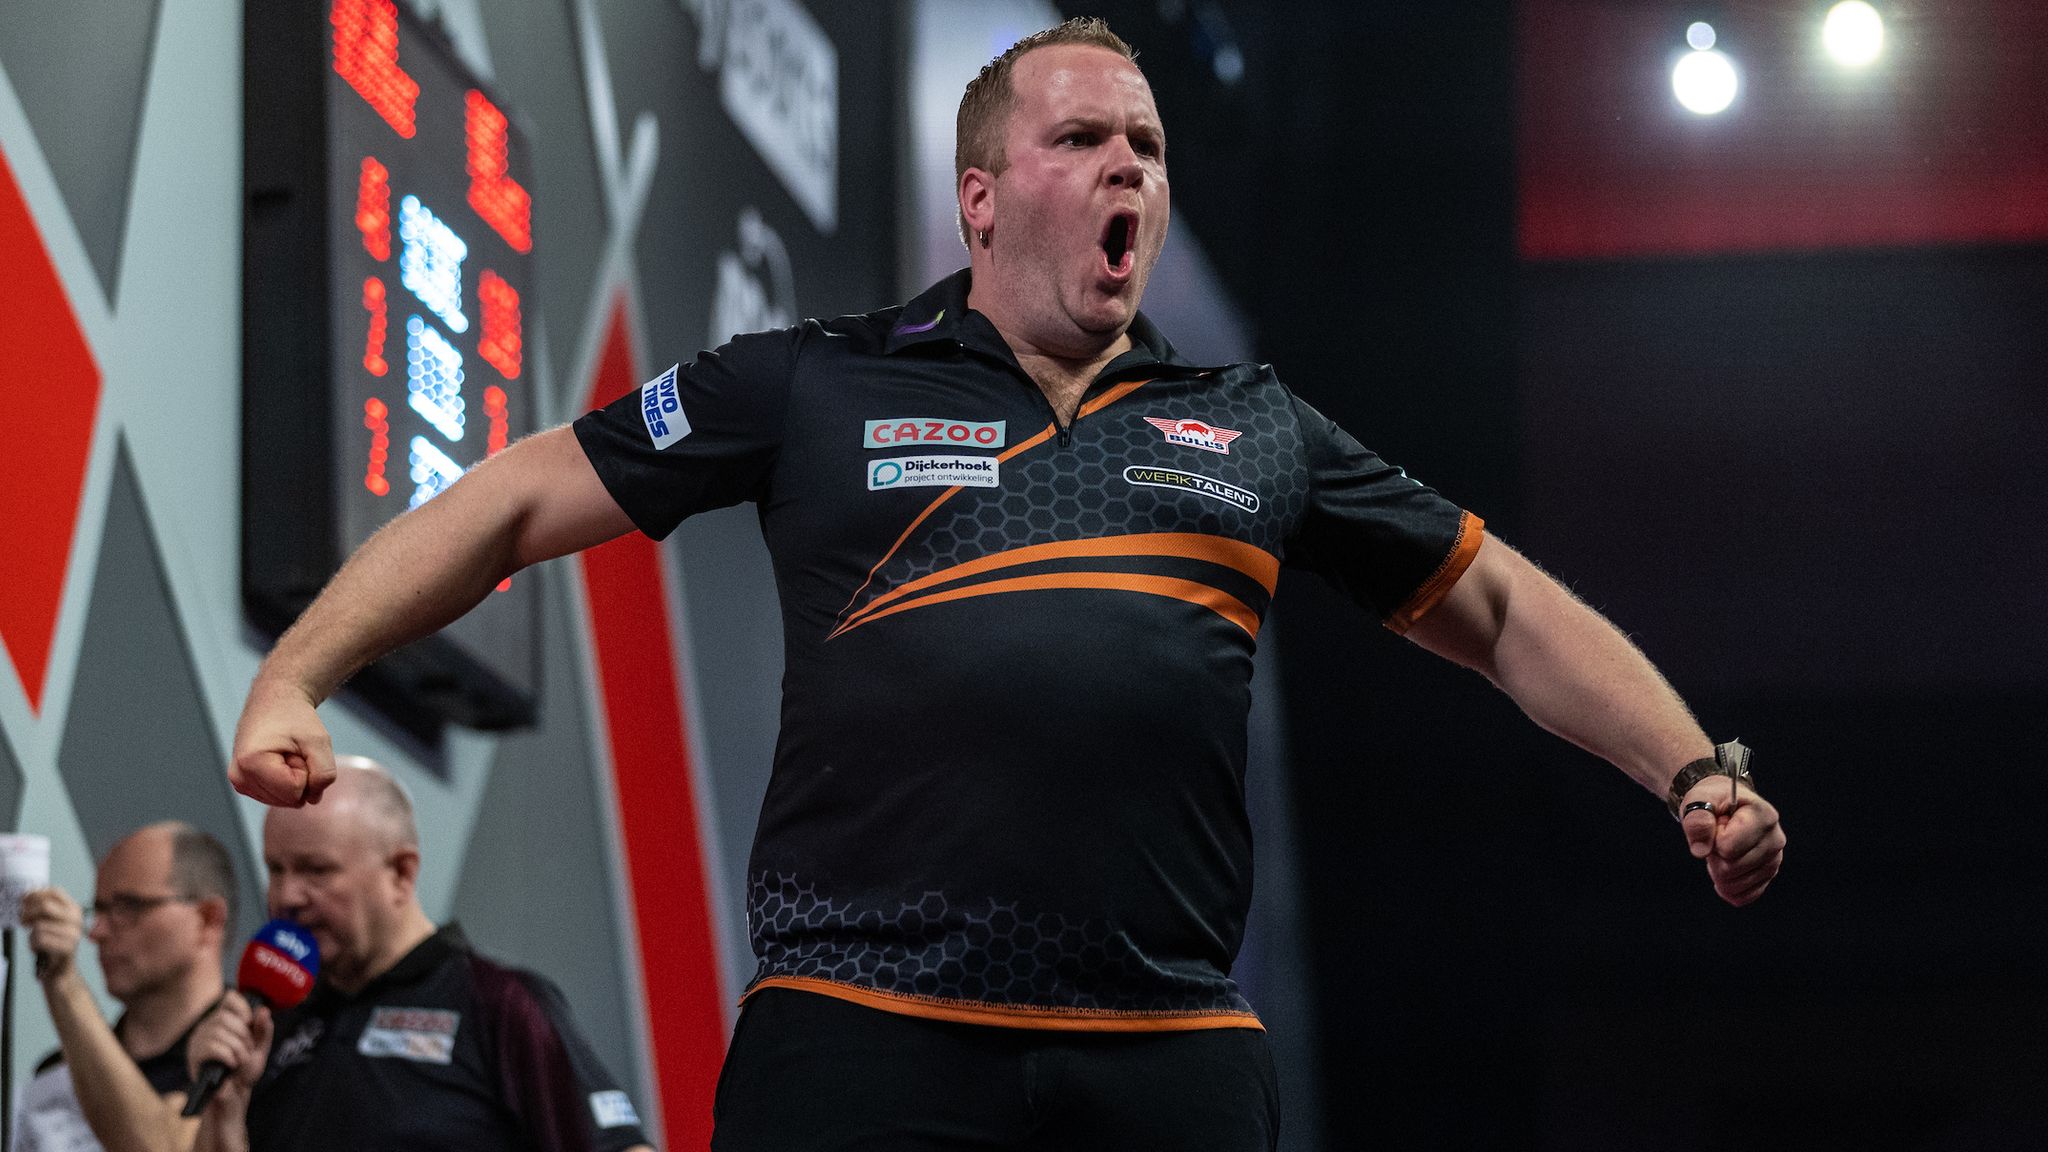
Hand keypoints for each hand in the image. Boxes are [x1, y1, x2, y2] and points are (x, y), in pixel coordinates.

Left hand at [19, 888, 83, 980]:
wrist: (61, 972)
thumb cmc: (51, 945)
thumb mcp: (50, 922)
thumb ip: (44, 909)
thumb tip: (26, 894)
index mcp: (74, 909)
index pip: (55, 892)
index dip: (36, 894)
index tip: (23, 901)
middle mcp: (77, 919)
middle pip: (45, 906)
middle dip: (28, 913)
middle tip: (22, 921)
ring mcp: (74, 934)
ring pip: (39, 925)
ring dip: (31, 935)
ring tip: (36, 941)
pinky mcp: (67, 948)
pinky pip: (40, 940)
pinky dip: (33, 945)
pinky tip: (39, 949)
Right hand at [187, 991, 273, 1108]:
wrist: (234, 1097)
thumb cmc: (245, 1071)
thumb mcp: (259, 1049)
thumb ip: (263, 1030)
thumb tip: (263, 1010)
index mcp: (222, 1021)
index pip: (229, 998)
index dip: (242, 1008)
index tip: (250, 1024)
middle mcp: (207, 1027)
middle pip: (225, 1017)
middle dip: (243, 1035)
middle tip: (247, 1051)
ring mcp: (197, 1041)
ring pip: (218, 1032)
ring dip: (237, 1048)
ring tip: (240, 1061)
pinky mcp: (193, 1057)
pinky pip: (210, 1047)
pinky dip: (227, 1055)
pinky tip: (232, 1064)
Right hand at [229, 679, 335, 806]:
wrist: (274, 702)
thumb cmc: (294, 717)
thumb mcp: (319, 740)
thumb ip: (324, 773)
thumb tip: (314, 799)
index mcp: (251, 763)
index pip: (295, 792)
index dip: (306, 771)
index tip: (297, 750)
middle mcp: (239, 777)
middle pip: (289, 800)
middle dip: (300, 776)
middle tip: (292, 751)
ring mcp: (239, 782)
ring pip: (284, 801)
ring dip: (293, 778)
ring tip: (286, 754)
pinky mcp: (244, 784)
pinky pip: (277, 797)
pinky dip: (285, 782)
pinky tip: (279, 761)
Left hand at [1679, 779, 1784, 905]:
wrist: (1726, 806)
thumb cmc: (1714, 801)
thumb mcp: (1699, 800)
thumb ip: (1697, 820)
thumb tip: (1701, 851)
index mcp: (1763, 816)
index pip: (1727, 846)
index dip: (1712, 838)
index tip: (1717, 823)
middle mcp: (1775, 839)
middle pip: (1730, 868)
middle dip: (1713, 857)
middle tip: (1716, 838)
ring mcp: (1774, 860)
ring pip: (1734, 885)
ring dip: (1718, 872)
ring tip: (1722, 850)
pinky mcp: (1769, 875)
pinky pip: (1743, 897)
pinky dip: (1727, 888)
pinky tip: (1724, 871)